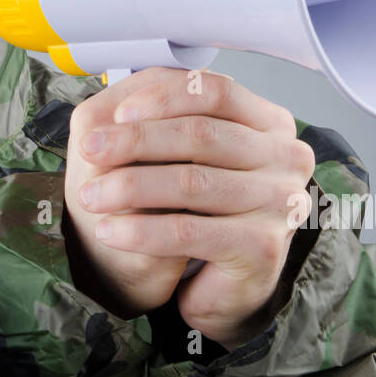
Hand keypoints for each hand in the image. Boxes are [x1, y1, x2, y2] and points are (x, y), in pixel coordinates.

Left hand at [62, 67, 314, 350]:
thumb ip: (165, 121)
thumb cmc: (193, 209)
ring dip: (130, 187)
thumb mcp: (180, 156)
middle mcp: (286, 157)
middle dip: (135, 141)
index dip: (164, 98)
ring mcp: (279, 201)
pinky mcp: (262, 246)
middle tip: (89, 150)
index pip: (217, 92)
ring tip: (91, 196)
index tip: (118, 113)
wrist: (215, 284)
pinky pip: (188, 230)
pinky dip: (141, 230)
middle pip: (202, 134)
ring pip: (192, 182)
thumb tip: (120, 109)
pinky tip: (110, 231)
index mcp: (269, 122)